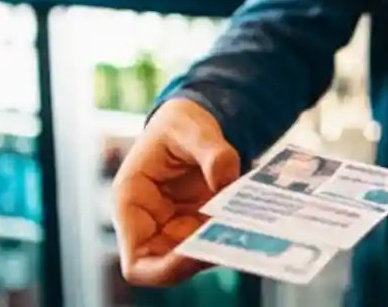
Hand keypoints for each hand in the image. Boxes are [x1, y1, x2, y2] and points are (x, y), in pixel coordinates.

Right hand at [113, 98, 240, 284]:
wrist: (195, 118)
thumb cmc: (181, 122)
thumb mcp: (192, 126)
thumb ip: (212, 151)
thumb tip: (226, 180)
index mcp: (132, 202)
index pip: (137, 262)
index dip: (165, 269)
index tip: (199, 253)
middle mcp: (151, 223)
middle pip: (170, 267)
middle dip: (202, 258)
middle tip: (237, 239)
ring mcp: (177, 227)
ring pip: (197, 257)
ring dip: (223, 246)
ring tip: (251, 226)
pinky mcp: (201, 224)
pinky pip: (216, 240)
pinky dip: (234, 234)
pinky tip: (255, 219)